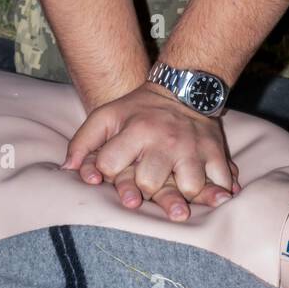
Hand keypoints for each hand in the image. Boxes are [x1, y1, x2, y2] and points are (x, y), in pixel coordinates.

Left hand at [61, 83, 240, 222]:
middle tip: (147, 190)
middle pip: (150, 184)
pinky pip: (220, 181)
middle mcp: (165, 140)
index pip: (112, 167)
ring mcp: (193, 147)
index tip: (112, 177)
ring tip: (179, 199)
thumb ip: (82, 142)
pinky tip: (217, 199)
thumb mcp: (106, 116)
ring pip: (189, 188)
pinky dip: (219, 193)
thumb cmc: (139, 110)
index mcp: (135, 130)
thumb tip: (68, 172)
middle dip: (145, 192)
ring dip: (183, 198)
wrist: (184, 88)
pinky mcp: (215, 152)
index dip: (108, 176)